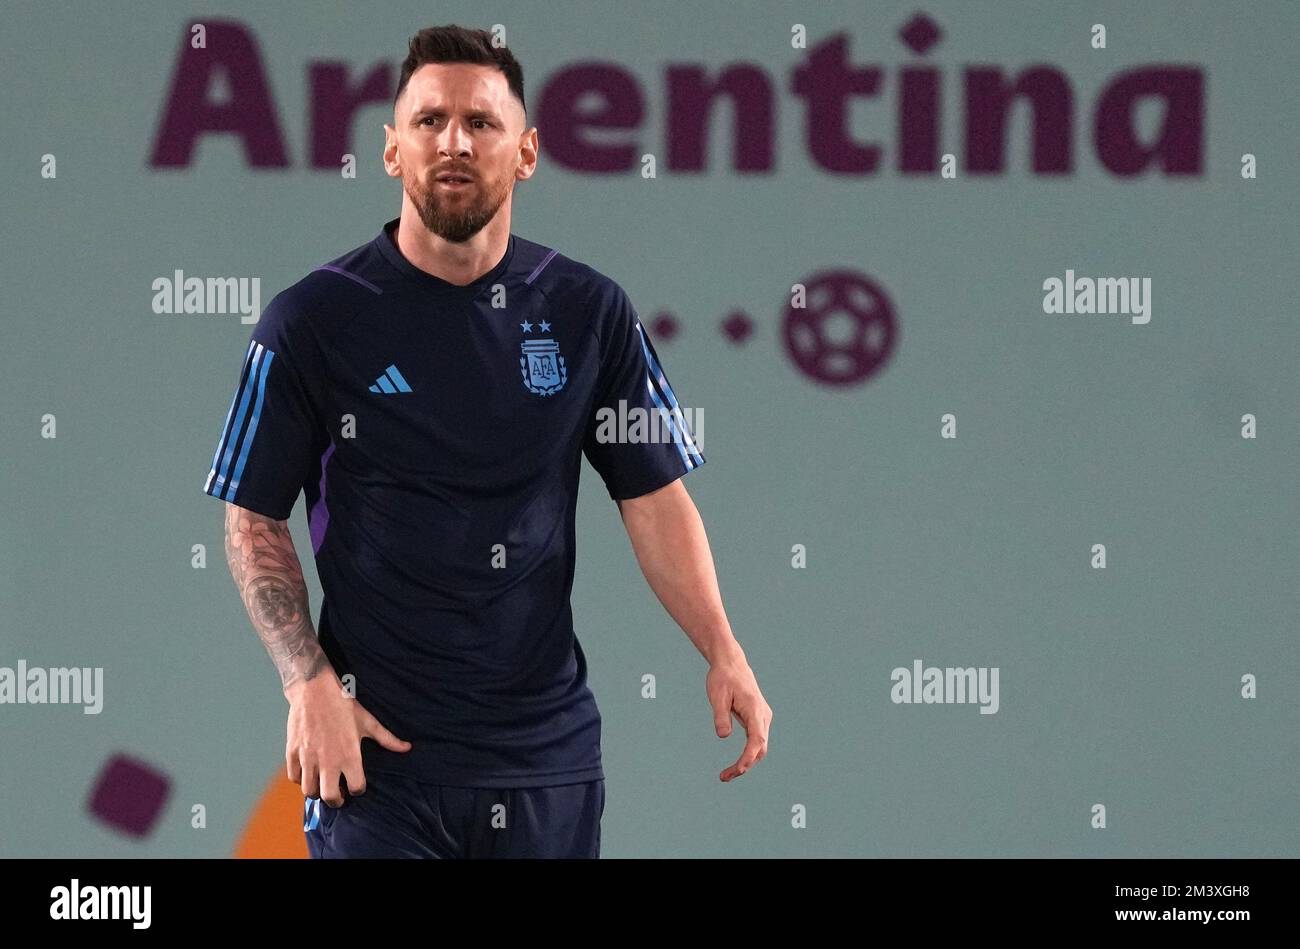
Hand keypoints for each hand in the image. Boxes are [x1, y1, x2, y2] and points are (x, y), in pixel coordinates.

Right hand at [285, 674, 409, 805]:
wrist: (315, 689)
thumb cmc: (343, 705)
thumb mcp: (368, 722)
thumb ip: (387, 739)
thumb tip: (407, 748)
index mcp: (349, 755)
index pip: (356, 788)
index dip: (358, 789)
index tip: (357, 785)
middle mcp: (328, 760)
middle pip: (330, 797)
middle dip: (336, 800)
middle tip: (338, 795)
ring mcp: (308, 757)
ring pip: (309, 790)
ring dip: (317, 790)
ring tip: (323, 782)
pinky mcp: (292, 752)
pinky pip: (293, 777)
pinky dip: (300, 778)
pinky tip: (308, 771)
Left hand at [706, 652, 772, 780]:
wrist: (731, 663)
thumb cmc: (723, 678)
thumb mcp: (717, 695)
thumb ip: (720, 715)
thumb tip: (723, 736)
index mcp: (754, 709)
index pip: (756, 740)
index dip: (749, 757)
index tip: (739, 770)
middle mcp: (763, 715)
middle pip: (760, 748)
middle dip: (745, 765)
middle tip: (723, 777)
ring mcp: (762, 718)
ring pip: (759, 747)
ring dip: (746, 763)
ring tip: (726, 775)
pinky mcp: (758, 719)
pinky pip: (756, 741)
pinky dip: (747, 754)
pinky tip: (736, 764)